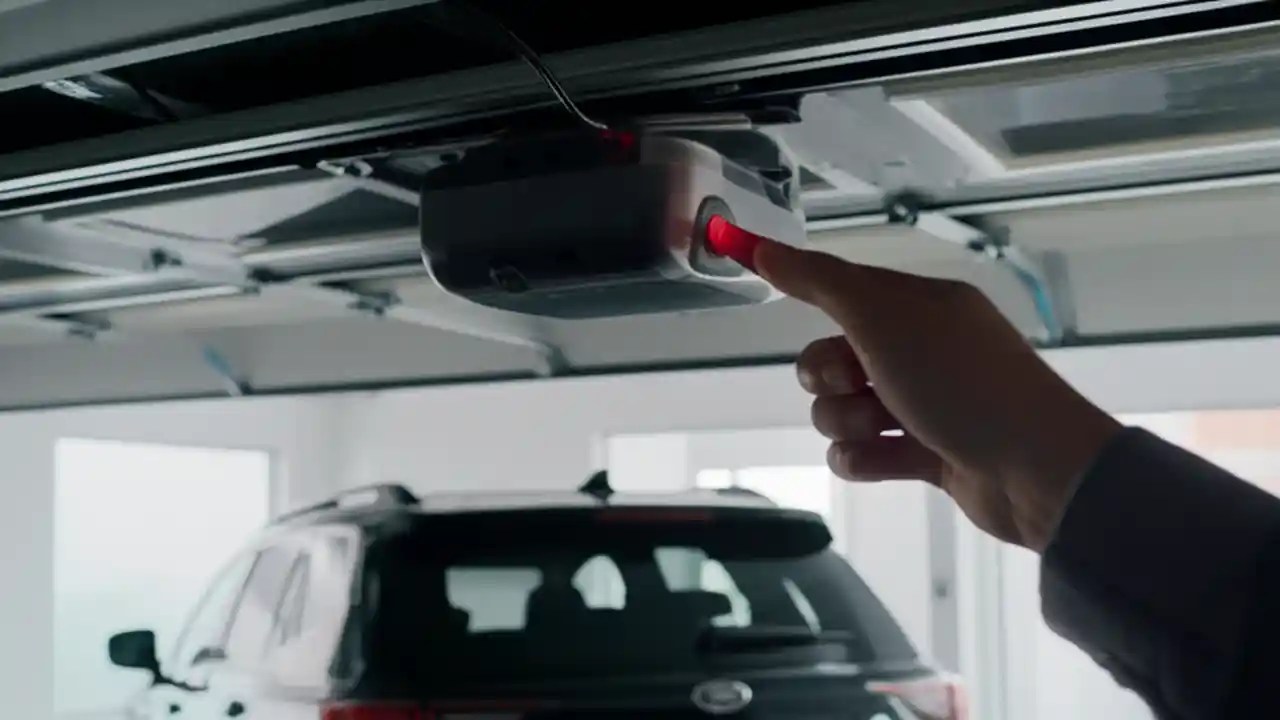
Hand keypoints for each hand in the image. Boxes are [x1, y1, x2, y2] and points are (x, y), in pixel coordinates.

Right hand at [754, 239, 1120, 551]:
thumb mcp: (882, 316)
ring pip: (841, 409)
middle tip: (860, 381)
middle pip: (830, 354)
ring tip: (884, 427)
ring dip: (847, 422)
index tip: (739, 252)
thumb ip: (818, 281)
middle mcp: (921, 348)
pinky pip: (863, 453)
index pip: (839, 284)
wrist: (1034, 468)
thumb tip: (764, 247)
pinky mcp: (927, 454)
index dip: (796, 278)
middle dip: (829, 375)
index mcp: (918, 304)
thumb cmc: (962, 380)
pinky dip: (863, 458)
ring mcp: (924, 403)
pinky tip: (879, 459)